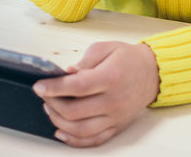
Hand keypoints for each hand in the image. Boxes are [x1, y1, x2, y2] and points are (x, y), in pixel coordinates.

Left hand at [32, 41, 159, 147]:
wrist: (152, 73)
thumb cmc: (126, 58)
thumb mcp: (104, 48)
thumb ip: (84, 62)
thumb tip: (66, 73)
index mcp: (110, 78)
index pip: (77, 87)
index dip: (54, 88)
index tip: (38, 86)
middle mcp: (113, 102)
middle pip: (75, 112)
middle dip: (52, 104)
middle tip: (44, 95)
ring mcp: (116, 118)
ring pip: (81, 130)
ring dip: (59, 122)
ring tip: (49, 109)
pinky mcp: (117, 127)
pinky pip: (94, 140)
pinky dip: (75, 140)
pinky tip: (61, 132)